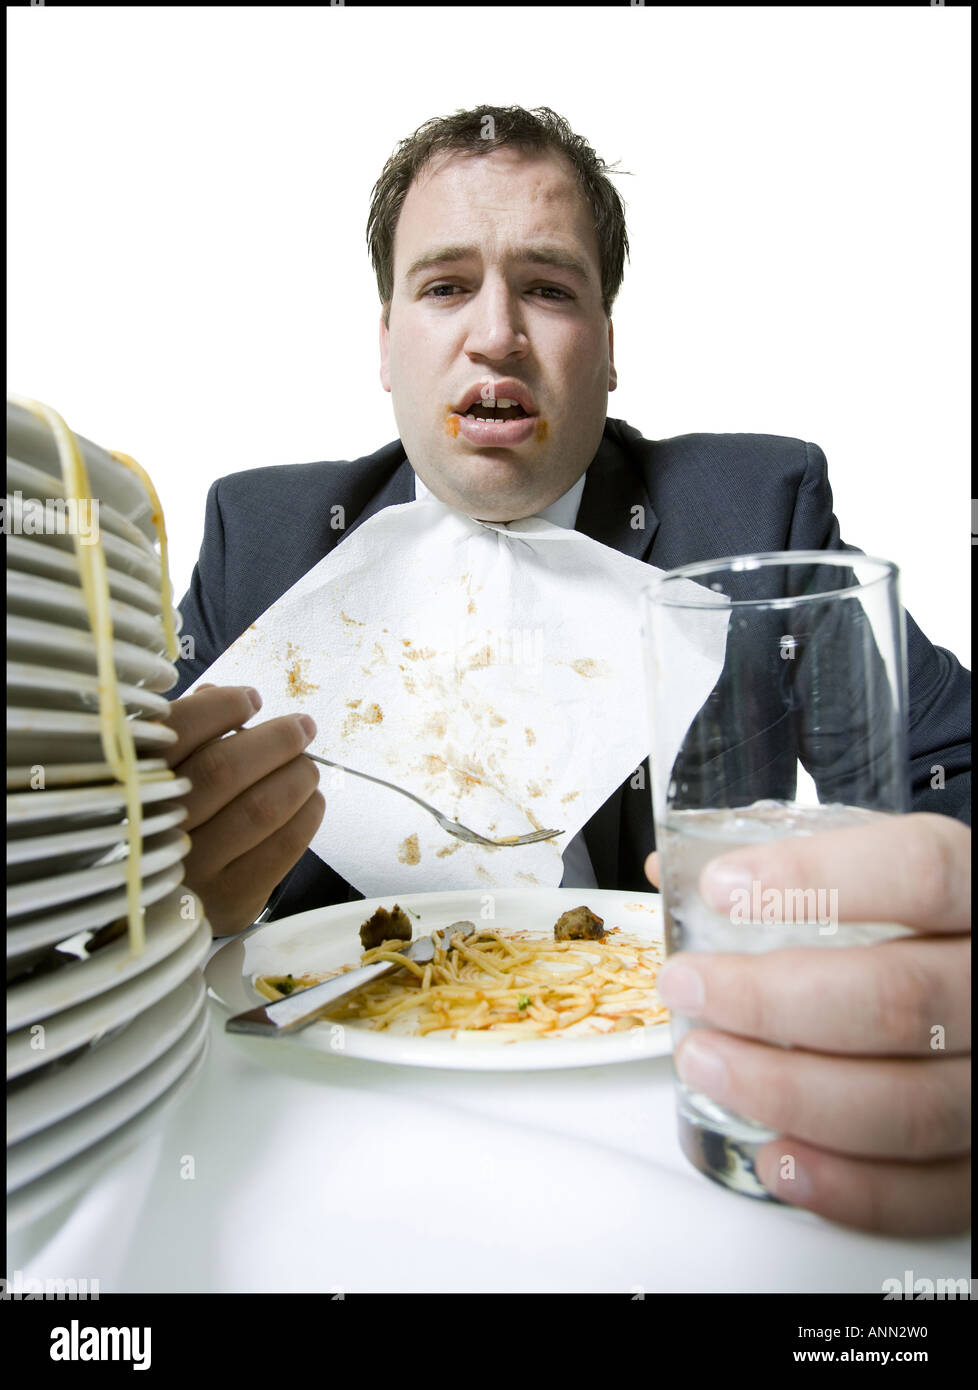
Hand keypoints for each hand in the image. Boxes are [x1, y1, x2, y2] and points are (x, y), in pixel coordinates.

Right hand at [162, 684, 324, 934]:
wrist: (166, 912)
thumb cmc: (171, 825)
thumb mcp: (164, 780)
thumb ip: (185, 735)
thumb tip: (217, 694)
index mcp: (131, 787)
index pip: (174, 731)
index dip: (221, 707)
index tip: (251, 699)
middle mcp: (156, 830)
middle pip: (222, 769)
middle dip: (276, 740)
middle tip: (303, 727)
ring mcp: (193, 870)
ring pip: (260, 808)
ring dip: (297, 776)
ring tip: (307, 766)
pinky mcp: (231, 898)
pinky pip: (284, 846)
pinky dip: (307, 814)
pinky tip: (310, 800)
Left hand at [646, 812, 970, 1235]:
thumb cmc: (932, 928)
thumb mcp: (887, 871)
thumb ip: (799, 865)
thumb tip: (676, 873)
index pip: (920, 873)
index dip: (816, 877)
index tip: (723, 886)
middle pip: (898, 998)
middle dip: (768, 1000)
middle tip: (688, 986)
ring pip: (910, 1106)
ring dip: (786, 1091)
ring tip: (707, 1062)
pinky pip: (935, 1193)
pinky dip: (848, 1187)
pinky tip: (777, 1155)